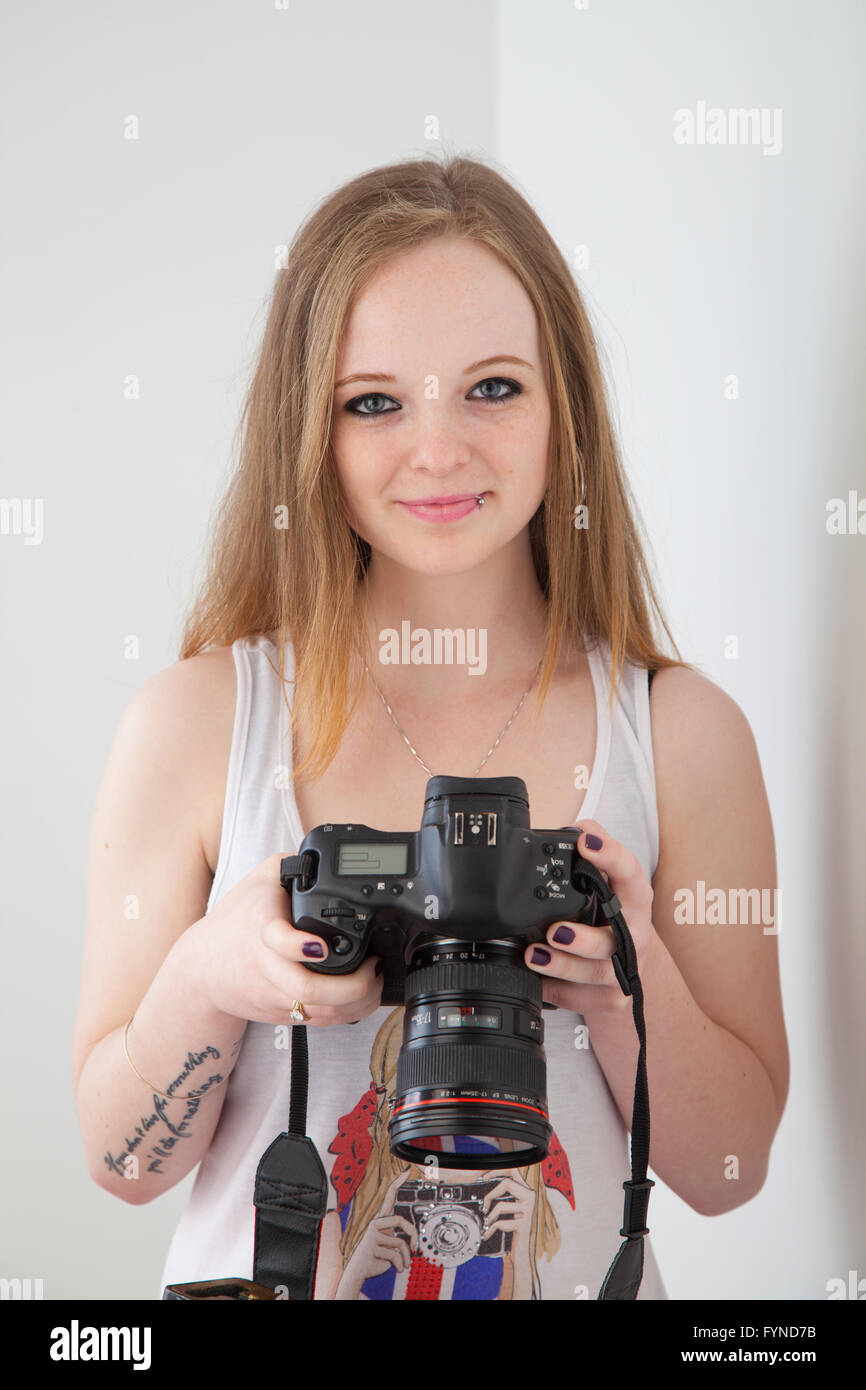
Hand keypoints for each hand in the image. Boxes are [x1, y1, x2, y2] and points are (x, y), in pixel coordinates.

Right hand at [181, 851, 383, 1027]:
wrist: (201, 971)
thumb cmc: (234, 922)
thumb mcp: (258, 881)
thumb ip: (290, 864)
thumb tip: (320, 856)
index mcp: (262, 933)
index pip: (278, 943)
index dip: (300, 946)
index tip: (321, 946)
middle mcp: (269, 969)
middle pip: (308, 991)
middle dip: (352, 985)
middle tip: (374, 965)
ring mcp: (277, 996)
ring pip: (322, 1013)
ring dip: (359, 1002)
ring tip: (376, 980)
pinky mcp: (283, 1015)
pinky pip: (322, 1022)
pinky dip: (349, 1013)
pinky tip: (365, 996)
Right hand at [335, 1169, 416, 1298]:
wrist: (358, 1272)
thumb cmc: (375, 1257)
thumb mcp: (388, 1244)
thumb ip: (398, 1238)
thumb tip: (415, 1244)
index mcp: (380, 1220)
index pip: (389, 1196)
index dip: (398, 1183)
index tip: (406, 1171)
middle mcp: (375, 1223)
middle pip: (399, 1221)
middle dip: (412, 1234)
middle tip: (416, 1248)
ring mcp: (372, 1235)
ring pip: (399, 1243)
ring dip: (406, 1258)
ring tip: (404, 1264)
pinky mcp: (372, 1246)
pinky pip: (395, 1255)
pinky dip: (399, 1265)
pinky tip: (396, 1268)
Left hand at [481, 1169, 533, 1250]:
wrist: (520, 1253)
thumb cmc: (512, 1229)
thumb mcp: (510, 1208)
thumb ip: (504, 1194)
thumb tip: (484, 1180)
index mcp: (527, 1191)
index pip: (514, 1170)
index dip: (497, 1171)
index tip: (484, 1178)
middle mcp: (530, 1198)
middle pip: (507, 1183)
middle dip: (491, 1194)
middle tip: (484, 1206)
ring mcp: (528, 1211)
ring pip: (501, 1205)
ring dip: (490, 1217)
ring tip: (487, 1224)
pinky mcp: (524, 1225)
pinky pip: (501, 1222)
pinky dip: (491, 1229)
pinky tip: (488, 1234)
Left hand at [523, 820, 657, 1019]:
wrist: (628, 968)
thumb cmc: (611, 915)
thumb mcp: (609, 881)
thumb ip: (594, 849)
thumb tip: (572, 828)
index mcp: (635, 898)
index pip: (631, 873)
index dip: (611, 856)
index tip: (586, 842)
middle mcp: (634, 936)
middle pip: (616, 940)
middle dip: (585, 939)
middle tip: (554, 930)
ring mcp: (624, 972)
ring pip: (595, 974)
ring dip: (563, 967)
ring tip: (533, 956)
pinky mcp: (609, 999)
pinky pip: (578, 998)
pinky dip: (553, 990)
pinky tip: (536, 980)